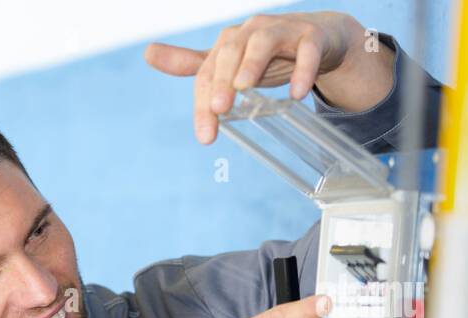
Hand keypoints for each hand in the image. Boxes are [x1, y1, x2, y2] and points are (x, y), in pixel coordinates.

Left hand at [144, 12, 390, 143]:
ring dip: (252, 64)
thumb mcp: (229, 63)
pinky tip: (297, 93)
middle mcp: (250, 32)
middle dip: (222, 81)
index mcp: (228, 42)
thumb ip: (192, 64)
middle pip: (230, 54)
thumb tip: (147, 52)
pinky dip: (303, 69)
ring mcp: (282, 30)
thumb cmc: (267, 55)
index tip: (206, 137)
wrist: (319, 39)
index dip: (202, 104)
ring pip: (263, 42)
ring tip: (245, 88)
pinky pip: (307, 50)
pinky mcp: (311, 36)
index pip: (207, 74)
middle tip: (219, 109)